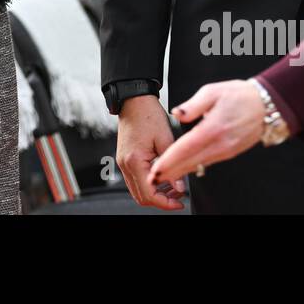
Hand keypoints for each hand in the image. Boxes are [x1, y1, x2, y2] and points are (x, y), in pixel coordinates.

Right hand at [117, 94, 184, 209]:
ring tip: (174, 187)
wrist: (133, 100)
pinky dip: (148, 184)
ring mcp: (123, 162)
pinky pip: (135, 180)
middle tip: (179, 196)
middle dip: (161, 201)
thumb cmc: (148, 114)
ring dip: (155, 193)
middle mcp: (125, 164)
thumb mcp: (165, 139)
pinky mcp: (125, 159)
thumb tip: (180, 186)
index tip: (180, 202)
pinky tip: (162, 177)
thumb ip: (172, 165)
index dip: (166, 203)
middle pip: (141, 197)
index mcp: (135, 160)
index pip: (149, 194)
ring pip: (137, 190)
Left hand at [148, 80, 266, 192]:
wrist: (266, 105)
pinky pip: (208, 162)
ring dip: (180, 172)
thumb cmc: (240, 96)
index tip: (156, 168)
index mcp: (213, 128)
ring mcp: (226, 150)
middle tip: (153, 179)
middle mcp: (220, 143)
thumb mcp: (213, 91)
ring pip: (199, 165)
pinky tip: (183, 169)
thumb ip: (192, 104)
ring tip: (164, 177)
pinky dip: (194, 167)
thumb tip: (177, 113)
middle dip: (171, 172)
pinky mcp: (230, 152)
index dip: (169, 160)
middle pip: (190, 162)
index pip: (186, 148)